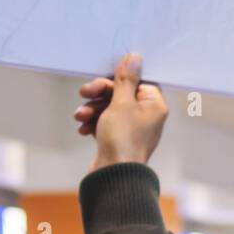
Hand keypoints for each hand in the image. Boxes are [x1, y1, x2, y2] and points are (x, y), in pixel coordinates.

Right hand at [74, 53, 167, 170]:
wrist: (112, 176)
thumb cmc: (122, 139)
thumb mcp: (121, 103)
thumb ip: (126, 80)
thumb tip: (135, 57)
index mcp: (154, 105)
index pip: (137, 81)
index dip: (118, 78)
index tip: (103, 78)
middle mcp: (146, 116)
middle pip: (121, 94)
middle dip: (99, 94)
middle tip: (84, 93)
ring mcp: (132, 130)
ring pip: (109, 109)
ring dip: (92, 110)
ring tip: (80, 117)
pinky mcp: (118, 141)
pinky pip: (105, 124)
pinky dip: (93, 124)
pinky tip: (83, 129)